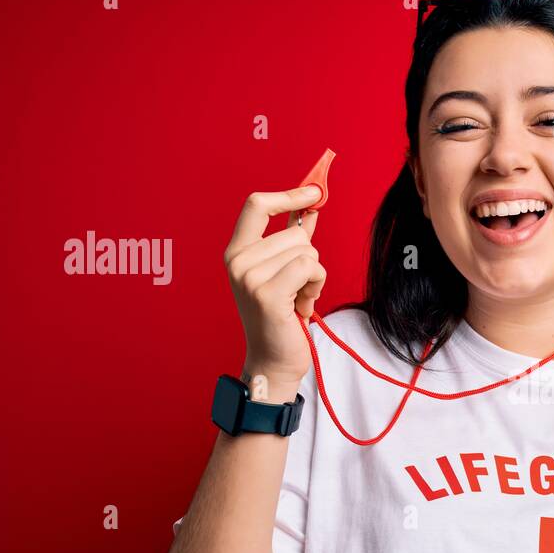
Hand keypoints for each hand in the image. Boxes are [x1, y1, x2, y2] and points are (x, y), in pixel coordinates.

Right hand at [223, 184, 327, 388]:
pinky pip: (310, 267)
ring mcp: (249, 277)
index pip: (257, 205)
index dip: (288, 195)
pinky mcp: (267, 294)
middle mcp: (238, 261)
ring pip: (306, 251)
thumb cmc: (281, 317)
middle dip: (309, 259)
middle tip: (297, 288)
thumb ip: (293, 239)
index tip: (314, 192)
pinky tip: (303, 305)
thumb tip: (311, 207)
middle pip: (295, 233)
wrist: (274, 360)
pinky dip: (316, 285)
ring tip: (298, 299)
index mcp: (236, 252)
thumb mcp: (285, 272)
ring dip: (314, 276)